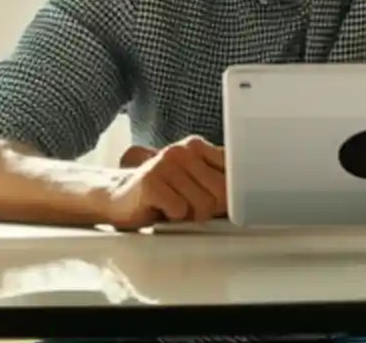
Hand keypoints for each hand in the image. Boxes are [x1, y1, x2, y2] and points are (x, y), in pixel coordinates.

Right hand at [105, 136, 226, 230]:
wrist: (117, 197)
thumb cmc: (162, 193)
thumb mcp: (193, 181)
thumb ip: (218, 181)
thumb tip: (248, 197)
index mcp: (198, 147)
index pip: (234, 170)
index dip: (235, 193)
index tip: (234, 204)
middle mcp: (183, 151)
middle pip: (223, 191)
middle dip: (211, 209)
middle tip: (191, 209)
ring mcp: (166, 164)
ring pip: (204, 204)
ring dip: (190, 215)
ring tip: (174, 208)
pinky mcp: (152, 182)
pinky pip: (180, 211)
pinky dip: (173, 218)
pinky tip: (160, 209)